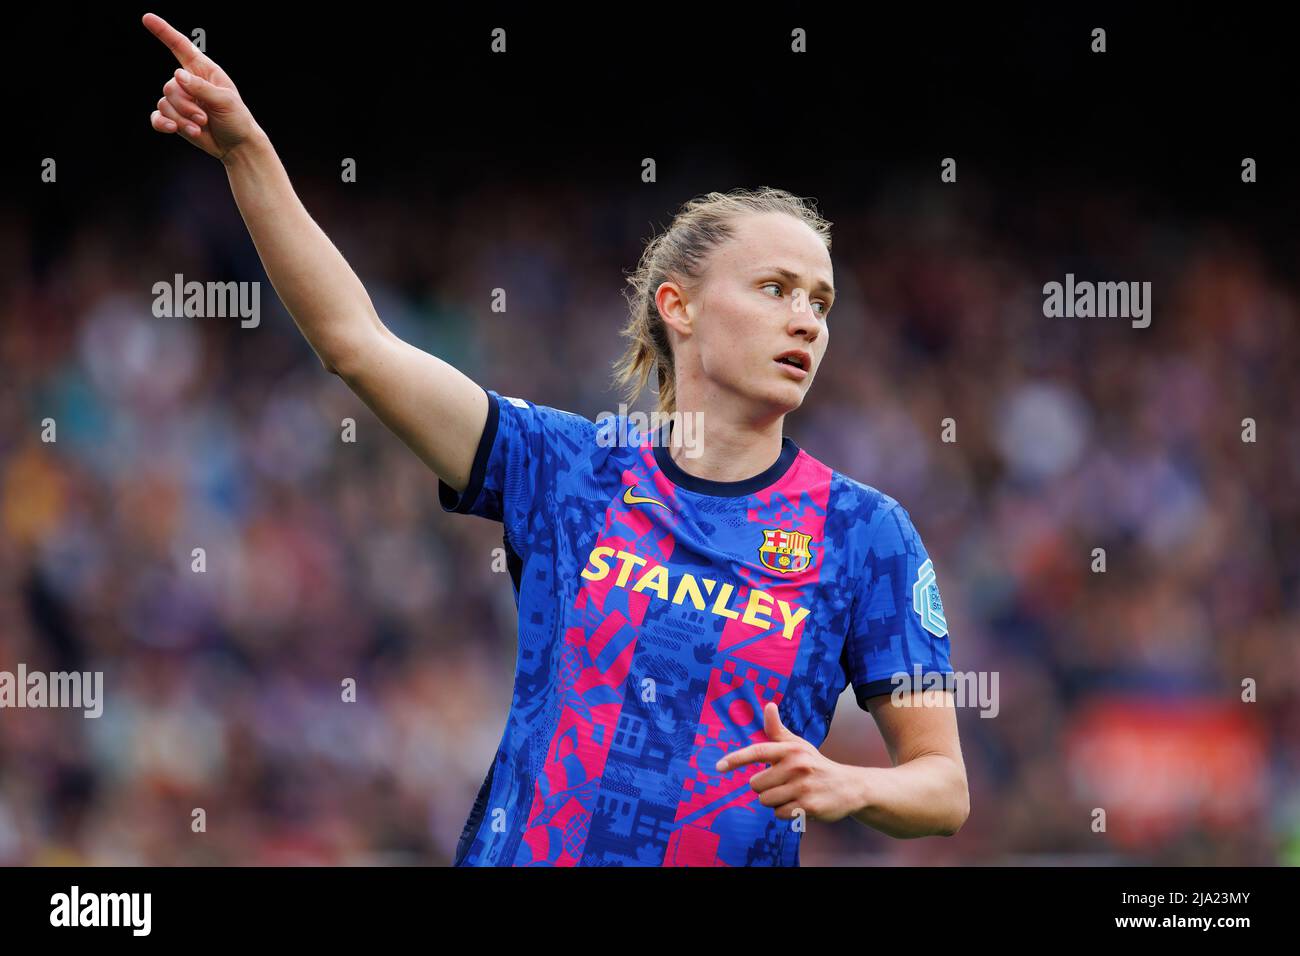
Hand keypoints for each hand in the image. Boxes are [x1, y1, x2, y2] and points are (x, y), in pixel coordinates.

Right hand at [142, 12, 259, 160]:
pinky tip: (173, 129)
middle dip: (186, 105)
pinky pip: (157, 116)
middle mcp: (189, 83)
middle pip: (170, 86)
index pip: (180, 47)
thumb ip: (201, 87)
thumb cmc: (237, 119)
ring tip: (200, 126)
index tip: (148, 18)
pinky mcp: (175, 118)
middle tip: (204, 118)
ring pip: (165, 103)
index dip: (164, 32)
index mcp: (203, 71)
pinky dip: (163, 123)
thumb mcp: (225, 100)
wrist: (237, 146)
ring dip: (182, 118)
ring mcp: (181, 101)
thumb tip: (177, 75)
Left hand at [715, 701, 867, 822]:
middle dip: (765, 787)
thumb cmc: (815, 764)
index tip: (718, 767)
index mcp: (791, 749)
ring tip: (792, 794)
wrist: (849, 786)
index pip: (758, 752)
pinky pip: (779, 814)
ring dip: (775, 801)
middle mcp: (796, 766)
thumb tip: (768, 705)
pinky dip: (785, 812)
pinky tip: (799, 805)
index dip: (736, 759)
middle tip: (783, 784)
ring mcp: (803, 787)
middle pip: (756, 784)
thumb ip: (778, 729)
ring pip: (766, 801)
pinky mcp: (809, 806)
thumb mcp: (798, 745)